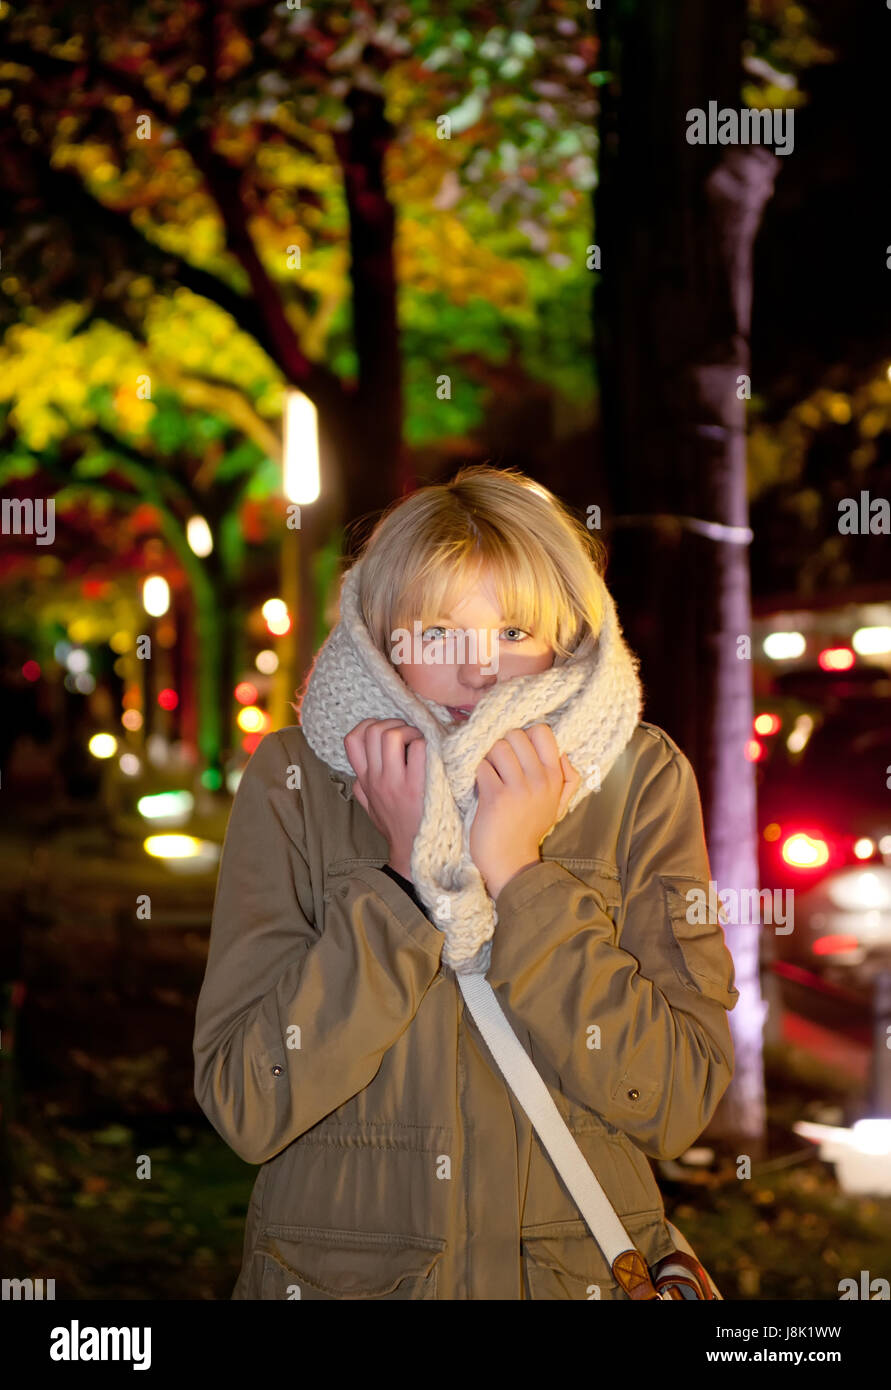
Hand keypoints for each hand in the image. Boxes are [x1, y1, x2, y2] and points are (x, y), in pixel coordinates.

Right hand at [344, 719, 426, 875]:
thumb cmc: (395, 827)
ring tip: (421, 742)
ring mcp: (395, 782)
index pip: (351, 740)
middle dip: (395, 724)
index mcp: (365, 779)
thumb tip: (358, 773)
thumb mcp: (370, 808)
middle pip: (375, 730)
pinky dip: (428, 744)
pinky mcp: (416, 787)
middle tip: (409, 735)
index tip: (385, 732)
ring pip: (394, 735)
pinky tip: (434, 755)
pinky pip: (420, 749)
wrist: (412, 853)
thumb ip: (362, 789)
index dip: (368, 725)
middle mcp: (377, 778)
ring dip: (411, 731)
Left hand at [470, 724, 581, 899]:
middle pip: (516, 735)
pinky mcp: (496, 797)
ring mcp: (518, 788)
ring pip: (498, 747)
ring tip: (492, 775)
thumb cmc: (530, 829)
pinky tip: (484, 787)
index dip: (525, 735)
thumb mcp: (558, 805)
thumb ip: (567, 779)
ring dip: (489, 758)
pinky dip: (479, 773)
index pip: (542, 731)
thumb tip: (564, 753)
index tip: (518, 752)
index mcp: (555, 777)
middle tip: (501, 765)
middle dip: (504, 745)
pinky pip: (482, 766)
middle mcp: (540, 780)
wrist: (511, 861)